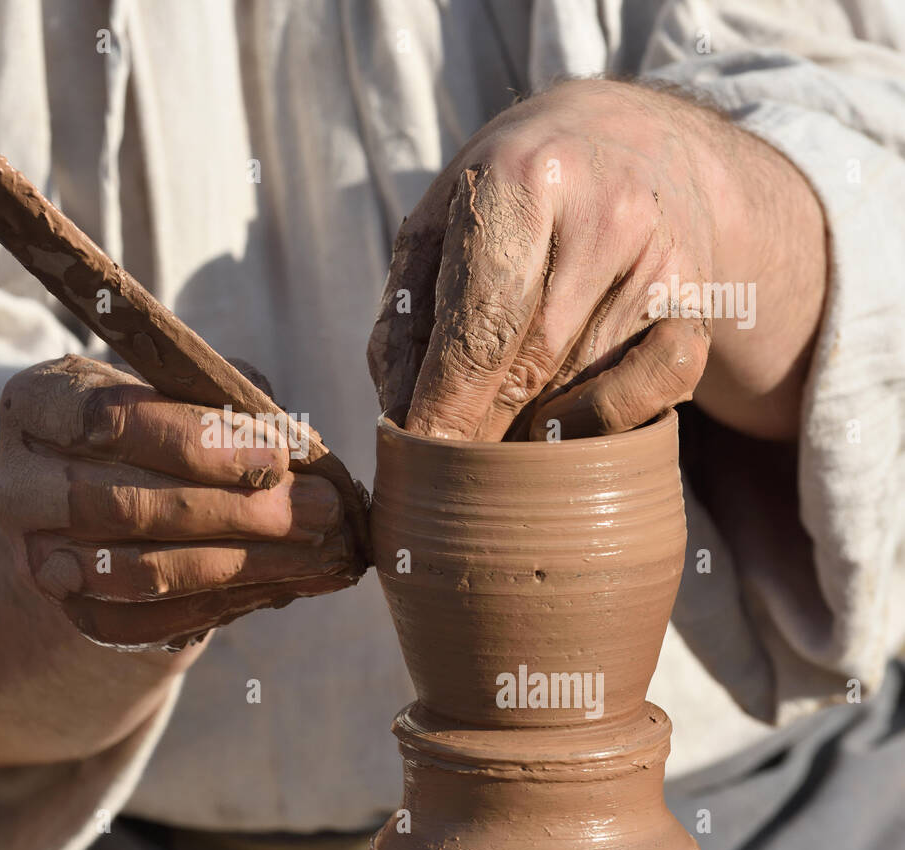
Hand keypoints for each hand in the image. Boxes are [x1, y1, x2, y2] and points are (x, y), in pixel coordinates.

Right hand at [0, 354, 350, 648]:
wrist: (102, 491)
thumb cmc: (156, 421)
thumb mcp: (184, 389)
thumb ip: (231, 404)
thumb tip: (301, 451)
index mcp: (39, 400)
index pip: (108, 420)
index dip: (197, 442)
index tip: (278, 459)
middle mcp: (16, 480)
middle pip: (125, 504)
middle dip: (235, 511)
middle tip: (319, 511)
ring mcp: (32, 554)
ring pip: (139, 571)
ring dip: (240, 564)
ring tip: (316, 550)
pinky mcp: (66, 608)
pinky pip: (144, 621)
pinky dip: (221, 605)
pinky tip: (282, 583)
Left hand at [367, 79, 825, 441]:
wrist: (638, 140)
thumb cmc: (511, 195)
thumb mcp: (440, 224)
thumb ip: (407, 319)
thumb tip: (400, 418)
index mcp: (524, 179)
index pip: (481, 323)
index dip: (448, 401)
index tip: (423, 450)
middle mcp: (607, 214)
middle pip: (532, 362)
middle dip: (484, 423)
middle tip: (449, 459)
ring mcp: (664, 259)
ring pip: (584, 386)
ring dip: (533, 423)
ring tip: (499, 422)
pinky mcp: (698, 300)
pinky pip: (654, 392)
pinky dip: (605, 419)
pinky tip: (567, 413)